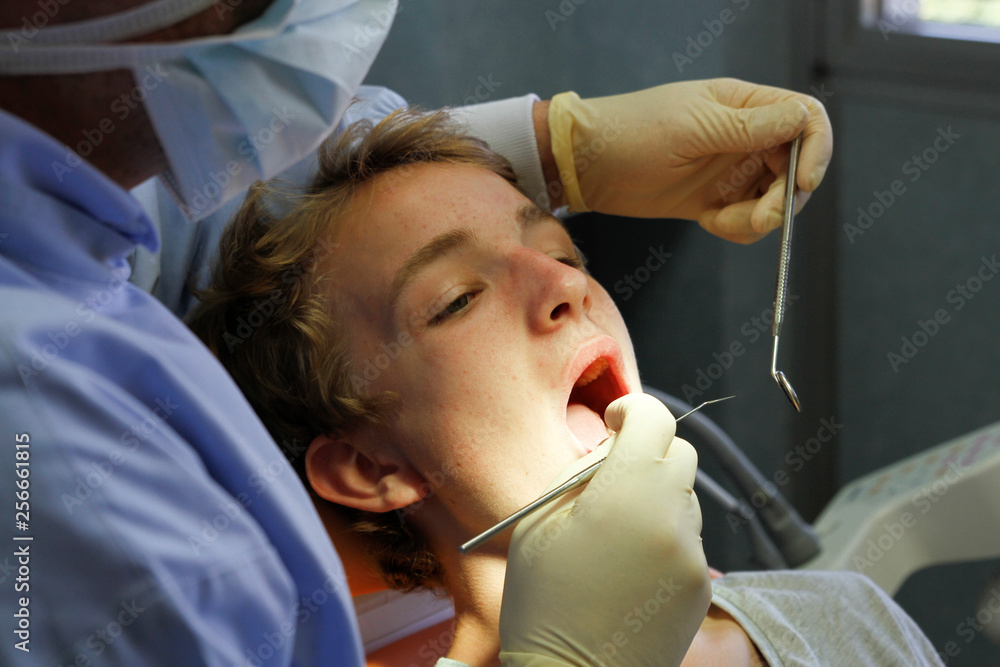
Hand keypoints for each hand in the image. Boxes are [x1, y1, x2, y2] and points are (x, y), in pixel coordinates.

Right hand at [498, 393, 710, 665]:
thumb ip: (579, 474)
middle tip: (613, 477)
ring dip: (656, 496)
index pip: (654, 418)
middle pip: (679, 452)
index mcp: (627, 492)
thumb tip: (610, 451)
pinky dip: (663, 536)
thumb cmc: (542, 602)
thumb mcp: (538, 524)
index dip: (632, 409)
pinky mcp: (700, 584)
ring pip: (683, 497)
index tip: (614, 422)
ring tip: (615, 533)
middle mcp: (670, 516)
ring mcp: (691, 553)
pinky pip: (687, 538)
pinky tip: (629, 567)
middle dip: (648, 452)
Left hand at [547, 78, 832, 242]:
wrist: (588, 166)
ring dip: (758, 219)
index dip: (816, 151)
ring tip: (720, 222)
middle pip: (796, 168)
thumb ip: (750, 127)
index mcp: (746, 105)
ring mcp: (732, 170)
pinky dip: (738, 229)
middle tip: (758, 219)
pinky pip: (748, 220)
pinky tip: (708, 221)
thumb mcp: (694, 127)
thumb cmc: (633, 132)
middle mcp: (746, 137)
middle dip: (783, 199)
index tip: (802, 182)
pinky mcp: (716, 199)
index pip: (806, 120)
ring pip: (775, 200)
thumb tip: (803, 118)